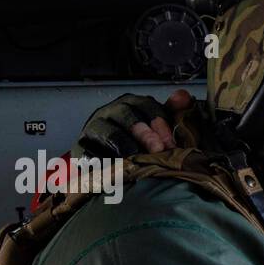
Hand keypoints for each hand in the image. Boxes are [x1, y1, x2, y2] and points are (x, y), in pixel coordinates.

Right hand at [71, 89, 193, 158]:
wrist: (108, 163)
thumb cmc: (139, 146)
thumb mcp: (158, 130)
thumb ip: (171, 114)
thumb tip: (183, 96)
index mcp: (131, 106)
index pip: (145, 105)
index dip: (159, 121)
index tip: (171, 142)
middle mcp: (111, 113)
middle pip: (126, 114)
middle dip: (144, 132)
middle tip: (157, 150)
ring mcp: (93, 129)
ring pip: (106, 130)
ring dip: (122, 143)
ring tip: (135, 156)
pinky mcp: (80, 148)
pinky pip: (86, 151)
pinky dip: (98, 159)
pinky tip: (111, 167)